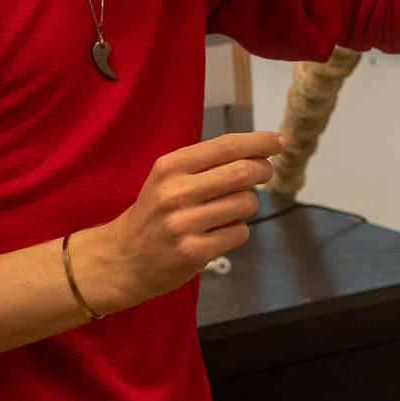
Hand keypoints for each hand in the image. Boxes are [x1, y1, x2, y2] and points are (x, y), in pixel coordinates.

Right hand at [69, 131, 280, 312]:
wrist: (121, 259)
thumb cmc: (154, 214)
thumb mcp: (168, 178)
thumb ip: (207, 164)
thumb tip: (258, 153)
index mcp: (170, 167)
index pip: (226, 146)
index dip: (259, 142)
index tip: (278, 142)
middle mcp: (176, 192)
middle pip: (242, 172)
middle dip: (263, 171)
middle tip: (265, 173)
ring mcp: (184, 224)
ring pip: (246, 204)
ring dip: (248, 204)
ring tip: (230, 209)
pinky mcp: (194, 252)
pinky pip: (239, 233)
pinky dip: (238, 231)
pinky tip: (219, 233)